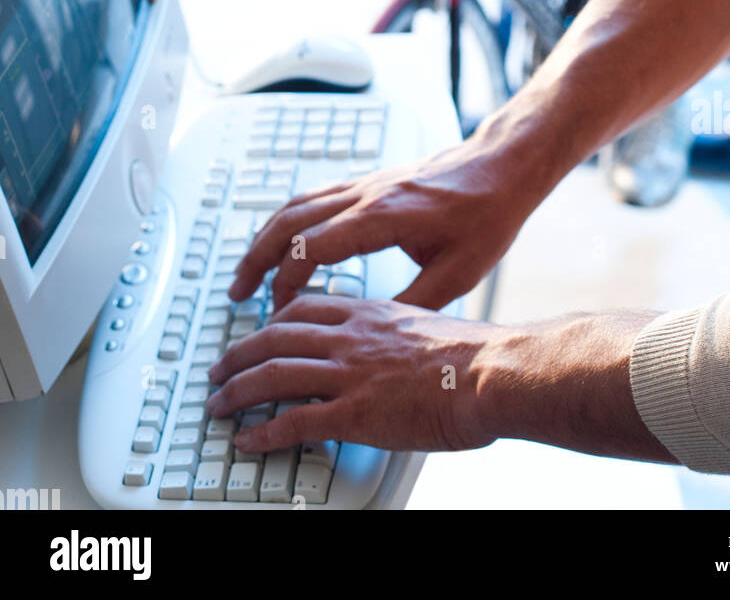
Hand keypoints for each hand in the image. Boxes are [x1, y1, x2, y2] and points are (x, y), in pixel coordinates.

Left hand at [206, 296, 498, 453]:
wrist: (492, 372)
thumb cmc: (474, 355)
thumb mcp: (426, 325)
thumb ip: (397, 333)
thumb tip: (392, 350)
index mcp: (369, 312)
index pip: (304, 307)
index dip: (272, 320)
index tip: (259, 332)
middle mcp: (351, 336)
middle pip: (275, 336)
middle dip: (238, 353)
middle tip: (219, 369)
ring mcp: (349, 373)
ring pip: (272, 374)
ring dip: (236, 390)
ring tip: (218, 404)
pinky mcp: (354, 412)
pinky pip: (293, 420)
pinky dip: (263, 432)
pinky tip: (248, 441)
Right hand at [227, 137, 550, 312]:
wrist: (503, 167)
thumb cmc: (487, 214)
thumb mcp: (457, 274)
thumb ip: (410, 304)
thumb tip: (369, 333)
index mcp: (382, 216)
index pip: (310, 246)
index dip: (286, 281)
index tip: (277, 312)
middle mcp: (366, 193)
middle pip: (289, 221)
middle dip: (256, 257)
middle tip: (237, 293)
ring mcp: (366, 182)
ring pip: (297, 204)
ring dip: (267, 236)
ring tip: (250, 270)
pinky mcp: (371, 181)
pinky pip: (315, 196)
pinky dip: (290, 219)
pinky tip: (287, 239)